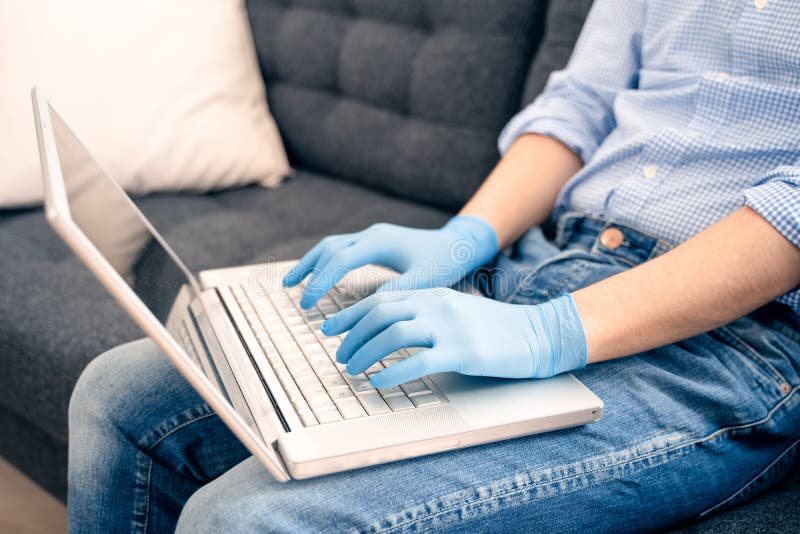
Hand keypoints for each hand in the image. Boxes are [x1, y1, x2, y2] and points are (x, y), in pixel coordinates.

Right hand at [282, 216, 497, 308]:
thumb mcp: (423, 281)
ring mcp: (372, 235)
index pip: (340, 260)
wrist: (458, 245)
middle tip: (293, 294)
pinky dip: (325, 262)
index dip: (321, 281)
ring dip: (311, 263)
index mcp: (380, 242)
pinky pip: (341, 249)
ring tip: (291, 283)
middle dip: (308, 270)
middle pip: (329, 248)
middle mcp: (372, 234)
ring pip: (331, 245)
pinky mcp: (374, 241)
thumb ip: (397, 292)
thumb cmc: (444, 263)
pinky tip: (318, 277)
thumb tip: (369, 308)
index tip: (308, 304)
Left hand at [321, 288, 587, 387]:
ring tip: (353, 370)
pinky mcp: (463, 352)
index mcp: (433, 294)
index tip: (331, 329)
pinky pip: (418, 361)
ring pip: (393, 335)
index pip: (381, 299)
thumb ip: (425, 312)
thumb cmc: (495, 327)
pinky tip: (378, 382)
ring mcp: (449, 328)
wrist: (536, 334)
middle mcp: (436, 306)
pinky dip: (392, 372)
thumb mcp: (456, 310)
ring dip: (366, 353)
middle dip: (352, 335)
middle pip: (380, 313)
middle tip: (339, 354)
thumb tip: (390, 327)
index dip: (350, 314)